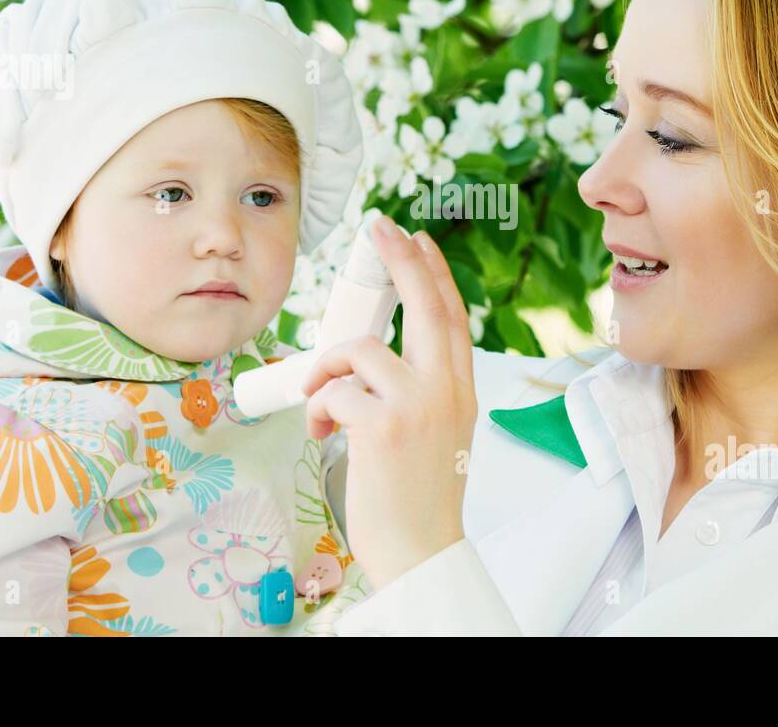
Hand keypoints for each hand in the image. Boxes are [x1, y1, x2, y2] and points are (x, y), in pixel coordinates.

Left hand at [300, 215, 477, 589]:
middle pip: (426, 306)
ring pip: (361, 351)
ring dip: (326, 370)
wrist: (421, 552)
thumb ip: (421, 392)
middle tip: (380, 226)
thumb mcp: (439, 434)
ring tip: (318, 403)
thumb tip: (371, 364)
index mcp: (462, 391)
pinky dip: (316, 408)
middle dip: (401, 260)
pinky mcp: (382, 427)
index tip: (418, 240)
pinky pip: (334, 391)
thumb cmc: (419, 499)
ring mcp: (417, 406)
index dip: (434, 274)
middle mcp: (446, 391)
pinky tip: (320, 435)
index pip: (452, 317)